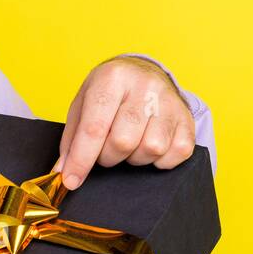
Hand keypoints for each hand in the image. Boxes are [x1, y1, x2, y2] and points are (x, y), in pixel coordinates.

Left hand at [54, 55, 195, 189]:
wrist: (143, 72)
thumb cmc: (109, 92)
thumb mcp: (83, 103)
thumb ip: (72, 138)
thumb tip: (64, 172)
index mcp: (112, 78)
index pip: (94, 127)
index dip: (81, 159)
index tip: (72, 181)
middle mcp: (144, 86)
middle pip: (123, 141)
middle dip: (108, 157)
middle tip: (105, 150)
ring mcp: (170, 101)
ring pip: (151, 149)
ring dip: (134, 158)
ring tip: (129, 144)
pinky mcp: (187, 118)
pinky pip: (175, 154)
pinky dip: (159, 160)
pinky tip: (148, 145)